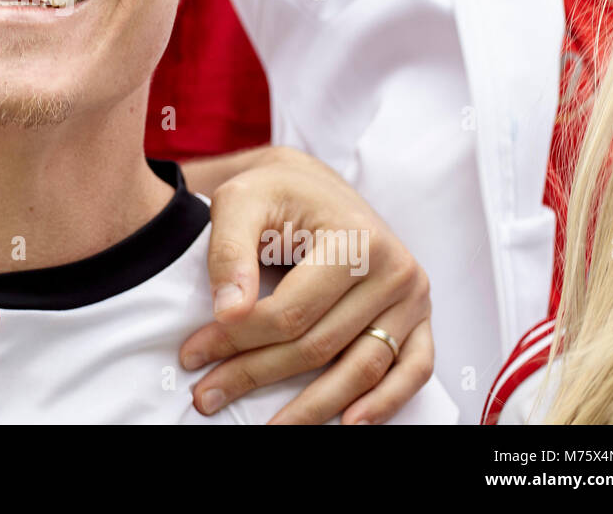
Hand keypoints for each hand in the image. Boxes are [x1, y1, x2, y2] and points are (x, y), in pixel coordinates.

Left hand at [180, 146, 433, 423]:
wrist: (313, 185)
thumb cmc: (275, 192)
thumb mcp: (241, 202)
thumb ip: (229, 252)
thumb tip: (228, 312)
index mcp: (356, 240)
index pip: (291, 312)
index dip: (237, 340)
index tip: (192, 355)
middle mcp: (395, 270)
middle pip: (321, 345)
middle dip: (258, 375)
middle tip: (207, 394)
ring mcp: (413, 297)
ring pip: (362, 368)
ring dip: (314, 407)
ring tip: (270, 427)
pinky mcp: (420, 316)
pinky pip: (412, 370)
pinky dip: (385, 403)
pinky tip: (348, 423)